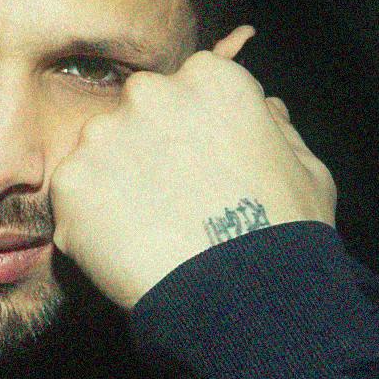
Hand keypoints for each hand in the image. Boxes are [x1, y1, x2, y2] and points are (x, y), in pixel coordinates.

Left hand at [45, 28, 336, 309]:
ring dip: (115, 183)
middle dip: (148, 148)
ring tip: (149, 231)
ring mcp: (103, 135)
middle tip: (171, 201)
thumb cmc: (286, 235)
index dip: (193, 131)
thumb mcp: (307, 169)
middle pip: (137, 112)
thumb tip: (267, 109)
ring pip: (99, 152)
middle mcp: (151, 92)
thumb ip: (277, 128)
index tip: (202, 167)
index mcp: (209, 78)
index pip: (187, 89)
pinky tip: (127, 249)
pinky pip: (73, 197)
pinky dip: (90, 222)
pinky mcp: (71, 182)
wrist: (243, 299)